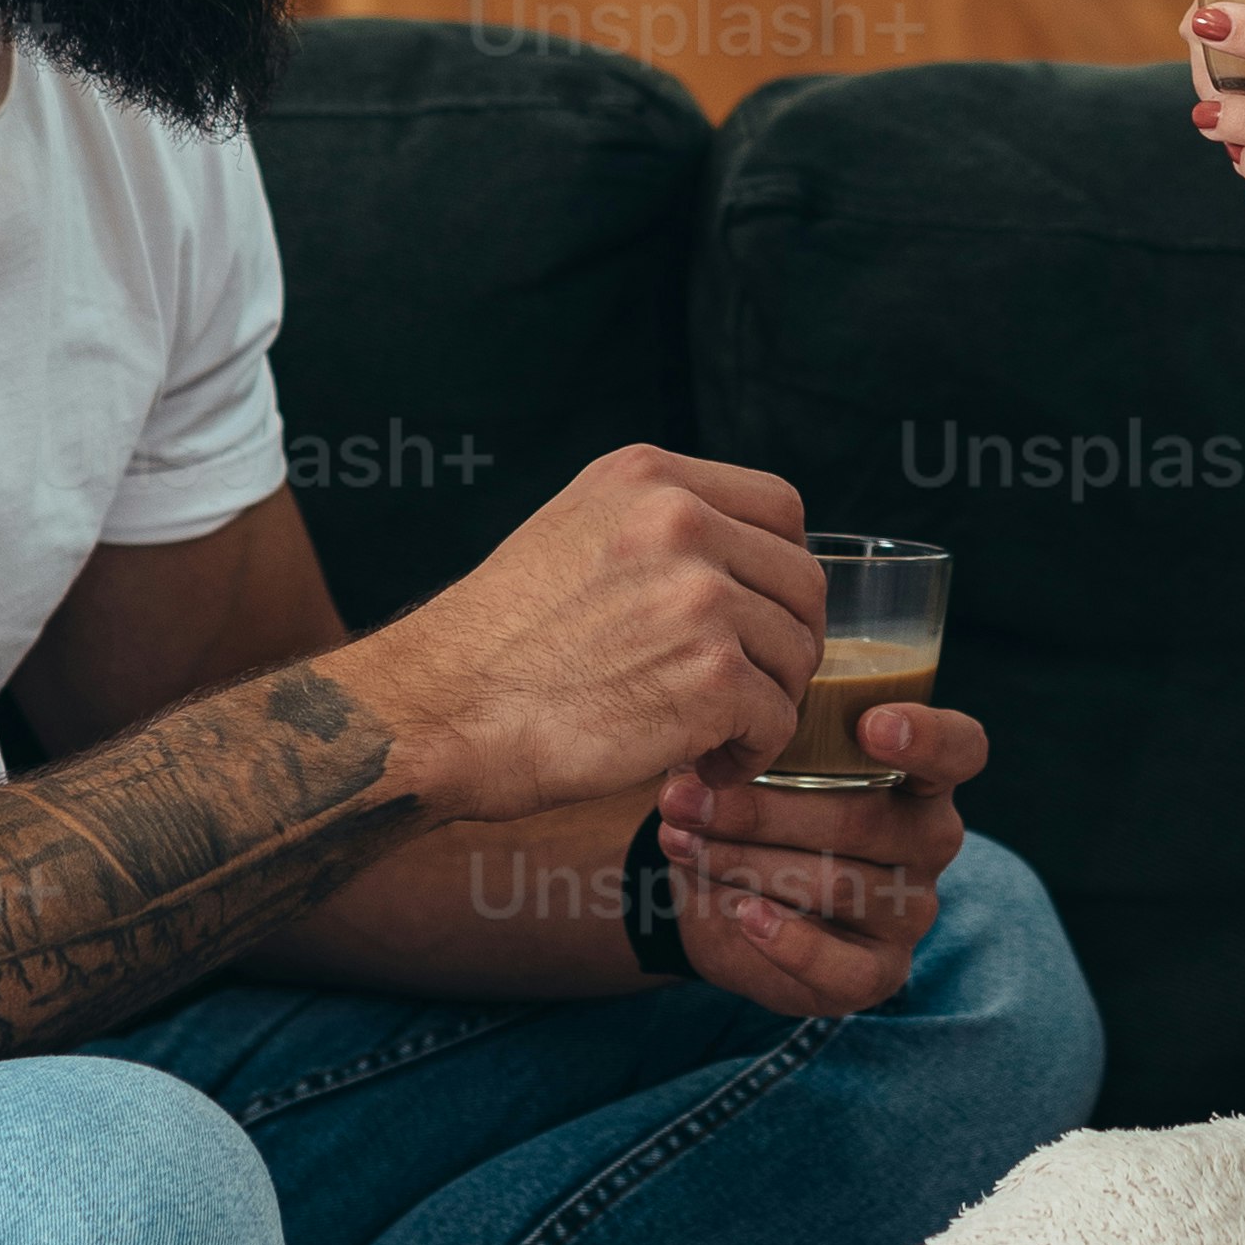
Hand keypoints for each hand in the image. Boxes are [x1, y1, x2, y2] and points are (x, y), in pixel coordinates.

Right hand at [344, 446, 819, 826]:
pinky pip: (777, 720)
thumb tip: (743, 559)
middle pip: (803, 582)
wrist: (440, 712)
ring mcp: (700, 598)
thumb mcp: (572, 532)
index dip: (780, 571)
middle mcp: (681, 521)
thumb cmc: (496, 643)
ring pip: (795, 654)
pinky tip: (697, 766)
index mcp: (649, 477)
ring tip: (708, 736)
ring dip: (765, 704)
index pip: (781, 507)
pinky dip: (750, 755)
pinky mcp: (712, 678)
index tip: (758, 617)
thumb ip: (656, 526)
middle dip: (785, 644)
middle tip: (746, 690)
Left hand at [651, 696, 985, 1020]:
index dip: (926, 736)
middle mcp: (929, 841)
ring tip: (681, 842)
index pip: (959, 749)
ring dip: (748, 863)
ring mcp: (910, 911)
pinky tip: (742, 915)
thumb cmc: (760, 813)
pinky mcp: (879, 972)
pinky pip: (841, 966)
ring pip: (838, 884)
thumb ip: (756, 744)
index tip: (871, 726)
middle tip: (684, 797)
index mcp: (919, 776)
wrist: (730, 906)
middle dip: (762, 808)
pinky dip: (786, 942)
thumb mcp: (761, 768)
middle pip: (865, 819)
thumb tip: (702, 740)